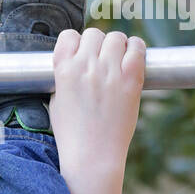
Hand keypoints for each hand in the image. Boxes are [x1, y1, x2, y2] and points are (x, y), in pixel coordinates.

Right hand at [49, 28, 145, 176]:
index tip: (80, 56)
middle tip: (100, 64)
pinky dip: (135, 49)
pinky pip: (137, 48)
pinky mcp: (131, 80)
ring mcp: (110, 72)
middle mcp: (86, 67)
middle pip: (94, 34)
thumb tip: (76, 62)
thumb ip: (64, 78)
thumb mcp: (57, 104)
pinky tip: (131, 61)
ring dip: (117, 47)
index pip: (68, 36)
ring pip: (116, 38)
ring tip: (117, 64)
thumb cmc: (73, 137)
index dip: (75, 44)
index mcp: (64, 71)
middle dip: (97, 46)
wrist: (92, 159)